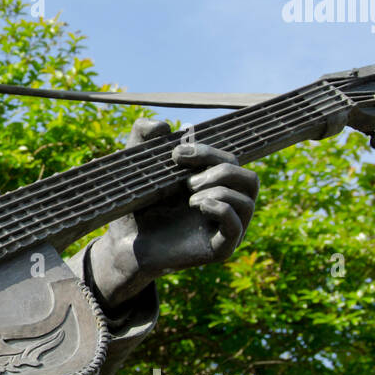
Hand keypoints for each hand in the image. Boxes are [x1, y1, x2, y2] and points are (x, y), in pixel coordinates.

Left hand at [89, 117, 258, 308]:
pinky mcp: (219, 249)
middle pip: (249, 179)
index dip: (208, 151)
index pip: (230, 160)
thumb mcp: (139, 167)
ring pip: (247, 201)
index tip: (176, 154)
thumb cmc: (138, 204)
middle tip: (187, 181)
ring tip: (189, 198)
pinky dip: (221, 210)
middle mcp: (227, 205)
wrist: (126, 241)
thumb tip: (161, 125)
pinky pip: (236, 227)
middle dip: (220, 170)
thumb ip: (143, 138)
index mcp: (215, 185)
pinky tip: (198, 205)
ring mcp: (225, 228)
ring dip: (218, 191)